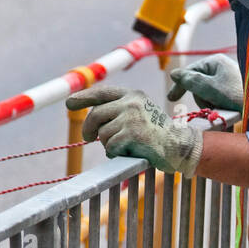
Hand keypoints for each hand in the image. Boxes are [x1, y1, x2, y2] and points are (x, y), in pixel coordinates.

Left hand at [66, 86, 202, 178]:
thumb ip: (120, 112)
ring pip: (102, 133)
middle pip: (96, 115)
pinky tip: (128, 153)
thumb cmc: (158, 135)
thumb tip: (93, 124)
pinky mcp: (131, 134)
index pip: (102, 93)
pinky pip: (110, 147)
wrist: (179, 146)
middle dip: (88, 129)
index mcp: (132, 94)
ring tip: (123, 147)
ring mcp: (131, 117)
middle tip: (88, 138)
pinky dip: (115, 153)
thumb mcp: (141, 114)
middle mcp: (131, 102)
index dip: (83, 98)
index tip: (69, 103)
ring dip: (107, 144)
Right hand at [166, 53, 243, 111]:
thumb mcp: (210, 87)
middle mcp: (220, 69)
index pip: (190, 72)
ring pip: (206, 96)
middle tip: (211, 106)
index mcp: (215, 62)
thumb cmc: (237, 95)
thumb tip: (174, 75)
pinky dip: (217, 108)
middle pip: (198, 86)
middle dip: (201, 99)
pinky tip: (224, 112)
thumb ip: (190, 81)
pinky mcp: (231, 94)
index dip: (179, 85)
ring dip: (210, 106)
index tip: (171, 99)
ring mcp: (226, 82)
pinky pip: (216, 101)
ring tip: (222, 110)